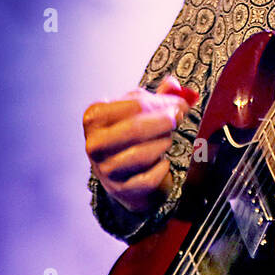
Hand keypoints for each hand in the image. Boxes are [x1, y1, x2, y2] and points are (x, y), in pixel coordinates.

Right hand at [84, 74, 198, 213]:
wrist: (123, 174)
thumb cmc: (132, 136)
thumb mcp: (141, 110)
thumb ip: (161, 95)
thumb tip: (175, 85)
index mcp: (95, 117)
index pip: (136, 104)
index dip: (164, 103)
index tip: (180, 104)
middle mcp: (94, 144)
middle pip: (136, 128)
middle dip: (164, 122)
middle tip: (178, 118)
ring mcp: (105, 169)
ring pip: (144, 153)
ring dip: (164, 143)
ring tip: (166, 140)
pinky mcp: (120, 189)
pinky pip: (151, 177)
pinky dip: (163, 168)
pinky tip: (162, 162)